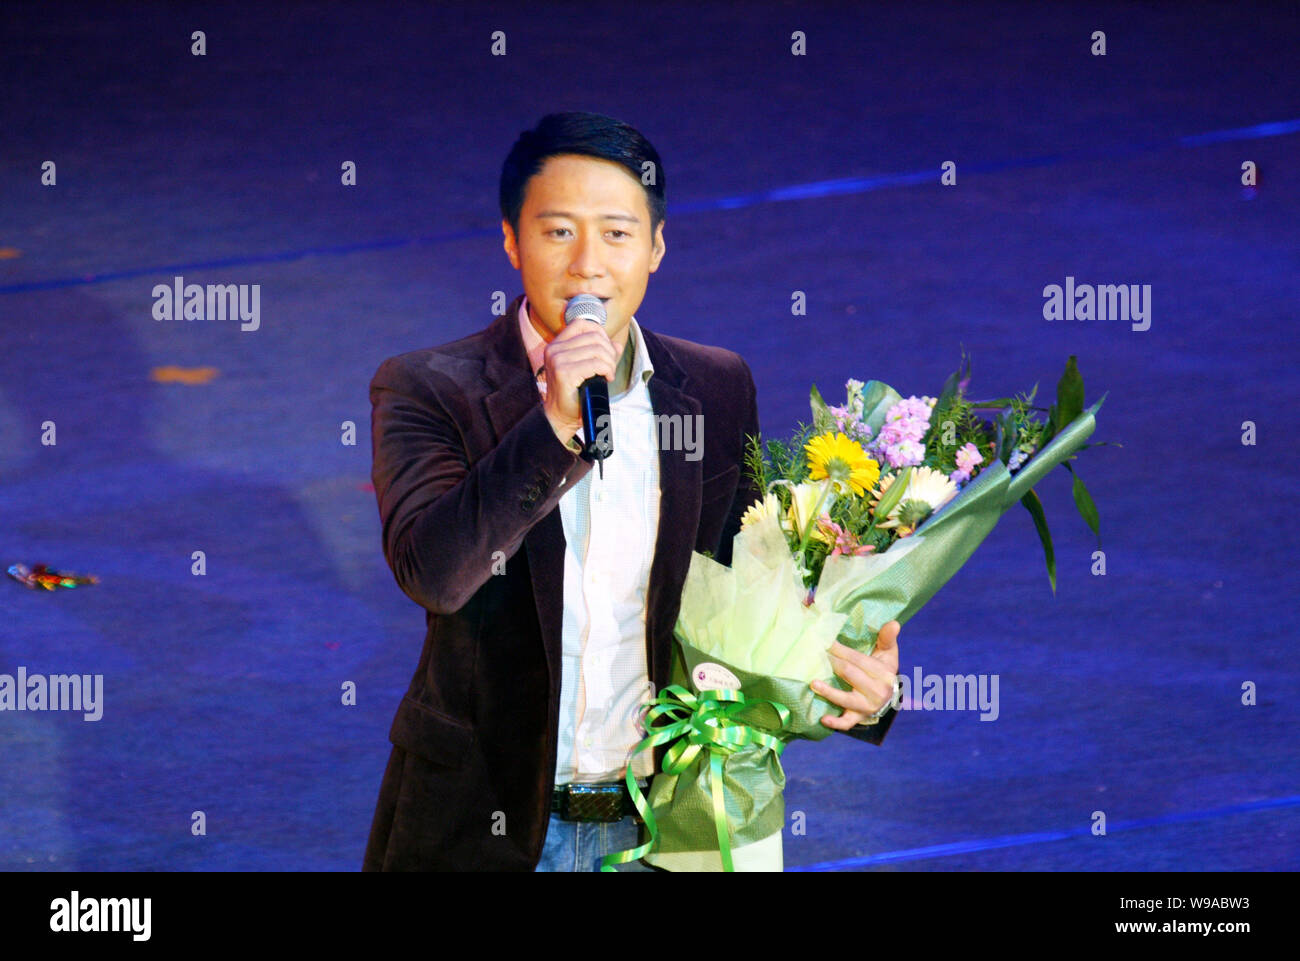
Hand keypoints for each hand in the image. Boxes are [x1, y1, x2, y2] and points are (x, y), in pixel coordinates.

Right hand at [541, 319, 616, 436]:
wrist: (560, 416)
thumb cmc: (573, 393)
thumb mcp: (586, 369)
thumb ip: (600, 354)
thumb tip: (616, 345)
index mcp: (556, 345)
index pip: (581, 324)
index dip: (600, 333)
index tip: (606, 350)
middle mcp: (554, 350)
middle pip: (594, 337)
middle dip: (609, 352)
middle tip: (610, 368)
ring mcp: (557, 360)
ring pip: (597, 350)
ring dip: (610, 363)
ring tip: (609, 374)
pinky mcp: (564, 373)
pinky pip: (596, 364)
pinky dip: (607, 370)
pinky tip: (607, 378)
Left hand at [810, 620, 900, 729]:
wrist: (887, 695)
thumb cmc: (883, 668)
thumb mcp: (888, 653)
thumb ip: (887, 637)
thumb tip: (894, 623)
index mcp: (885, 673)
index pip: (858, 659)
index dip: (840, 650)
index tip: (824, 641)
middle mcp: (878, 691)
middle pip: (849, 674)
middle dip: (831, 662)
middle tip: (814, 653)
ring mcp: (867, 706)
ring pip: (846, 699)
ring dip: (828, 691)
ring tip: (813, 683)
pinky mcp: (859, 717)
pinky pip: (847, 722)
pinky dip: (836, 723)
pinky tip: (823, 718)